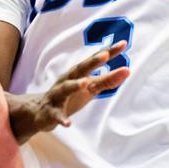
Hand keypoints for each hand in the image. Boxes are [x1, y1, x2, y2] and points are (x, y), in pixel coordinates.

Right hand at [8, 42, 130, 142]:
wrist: (41, 112)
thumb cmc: (70, 97)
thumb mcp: (90, 88)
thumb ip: (107, 80)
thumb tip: (127, 70)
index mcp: (77, 73)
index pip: (94, 60)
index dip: (108, 52)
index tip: (123, 44)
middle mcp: (67, 80)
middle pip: (79, 69)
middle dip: (91, 62)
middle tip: (105, 55)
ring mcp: (57, 96)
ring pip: (65, 88)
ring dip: (74, 85)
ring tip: (85, 82)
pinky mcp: (51, 112)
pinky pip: (57, 115)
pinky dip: (62, 119)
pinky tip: (68, 124)